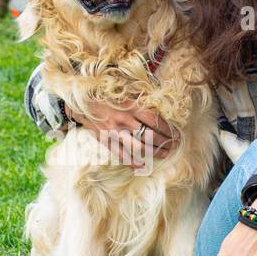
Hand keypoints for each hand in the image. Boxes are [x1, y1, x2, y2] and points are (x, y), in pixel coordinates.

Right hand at [64, 98, 180, 166]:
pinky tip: (144, 164)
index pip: (155, 120)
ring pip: (140, 147)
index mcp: (130, 105)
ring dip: (156, 152)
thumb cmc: (104, 92)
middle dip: (166, 142)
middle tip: (176, 145)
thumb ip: (140, 98)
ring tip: (166, 153)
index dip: (168, 129)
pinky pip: (122, 155)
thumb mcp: (123, 90)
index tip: (177, 134)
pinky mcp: (106, 140)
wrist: (79, 99)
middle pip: (151, 135)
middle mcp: (124, 120)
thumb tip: (159, 105)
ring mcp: (114, 132)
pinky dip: (134, 161)